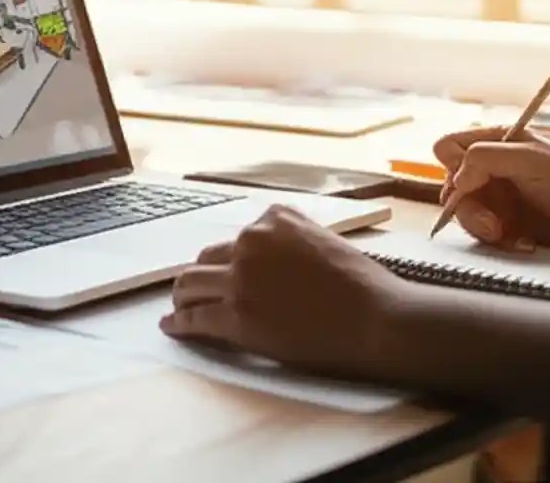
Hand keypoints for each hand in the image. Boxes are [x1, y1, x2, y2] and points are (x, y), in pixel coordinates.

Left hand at [160, 205, 406, 378]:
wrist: (378, 320)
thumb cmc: (364, 287)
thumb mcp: (326, 239)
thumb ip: (294, 236)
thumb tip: (274, 247)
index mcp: (273, 221)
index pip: (237, 239)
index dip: (228, 259)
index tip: (223, 271)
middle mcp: (251, 243)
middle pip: (205, 259)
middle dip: (198, 276)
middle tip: (191, 291)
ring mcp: (240, 280)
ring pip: (190, 285)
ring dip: (180, 297)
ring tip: (178, 307)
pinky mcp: (236, 317)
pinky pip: (194, 319)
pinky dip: (178, 324)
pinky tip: (170, 327)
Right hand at [434, 127, 549, 251]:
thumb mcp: (528, 159)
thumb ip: (483, 158)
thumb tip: (455, 181)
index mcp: (496, 143)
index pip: (447, 147)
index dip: (452, 167)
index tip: (472, 184)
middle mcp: (491, 168)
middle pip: (450, 186)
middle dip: (470, 208)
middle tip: (493, 224)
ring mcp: (497, 196)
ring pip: (463, 213)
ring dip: (483, 227)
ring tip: (508, 235)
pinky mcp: (504, 222)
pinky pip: (481, 233)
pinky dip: (500, 240)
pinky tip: (523, 240)